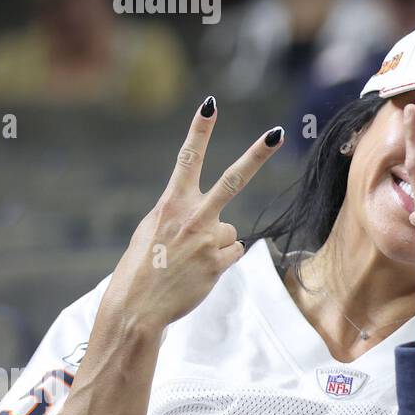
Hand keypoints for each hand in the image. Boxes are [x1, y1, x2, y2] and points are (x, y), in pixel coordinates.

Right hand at [100, 97, 283, 333]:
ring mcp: (207, 240)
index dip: (198, 131)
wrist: (137, 309)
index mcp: (170, 205)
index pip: (186, 160)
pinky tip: (198, 272)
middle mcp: (192, 218)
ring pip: (230, 230)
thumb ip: (180, 215)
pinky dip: (219, 261)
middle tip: (278, 132)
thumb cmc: (141, 268)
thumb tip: (211, 216)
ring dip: (215, 243)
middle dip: (256, 155)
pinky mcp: (219, 264)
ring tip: (189, 261)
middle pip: (233, 180)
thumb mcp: (151, 232)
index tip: (210, 105)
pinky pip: (232, 253)